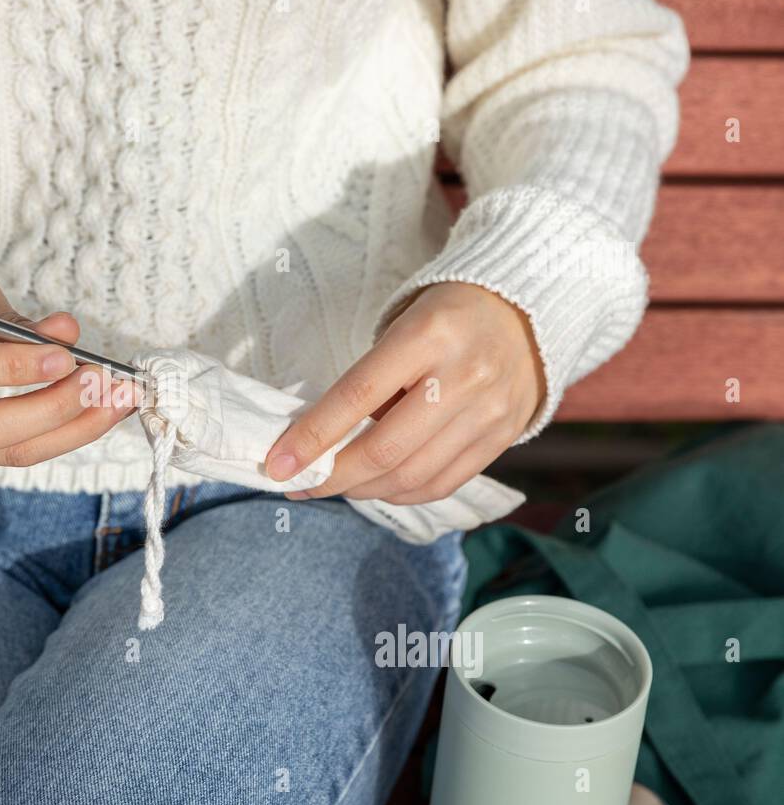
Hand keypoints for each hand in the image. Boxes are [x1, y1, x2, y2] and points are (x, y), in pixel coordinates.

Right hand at [0, 260, 138, 466]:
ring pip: (4, 453)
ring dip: (72, 429)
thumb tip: (68, 334)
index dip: (11, 367)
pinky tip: (94, 413)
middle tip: (106, 384)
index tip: (66, 357)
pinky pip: (9, 455)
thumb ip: (12, 318)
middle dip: (54, 409)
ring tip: (118, 401)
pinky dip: (57, 435)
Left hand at [264, 283, 546, 503]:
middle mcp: (463, 376)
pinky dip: (401, 494)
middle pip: (384, 450)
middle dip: (331, 477)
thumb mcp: (401, 327)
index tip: (277, 465)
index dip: (312, 438)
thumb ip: (367, 383)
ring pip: (411, 476)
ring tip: (335, 485)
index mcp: (427, 336)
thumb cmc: (445, 316)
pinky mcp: (504, 437)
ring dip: (362, 490)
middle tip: (300, 485)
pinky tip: (377, 487)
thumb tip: (317, 443)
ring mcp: (488, 412)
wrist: (525, 310)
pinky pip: (443, 483)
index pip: (356, 397)